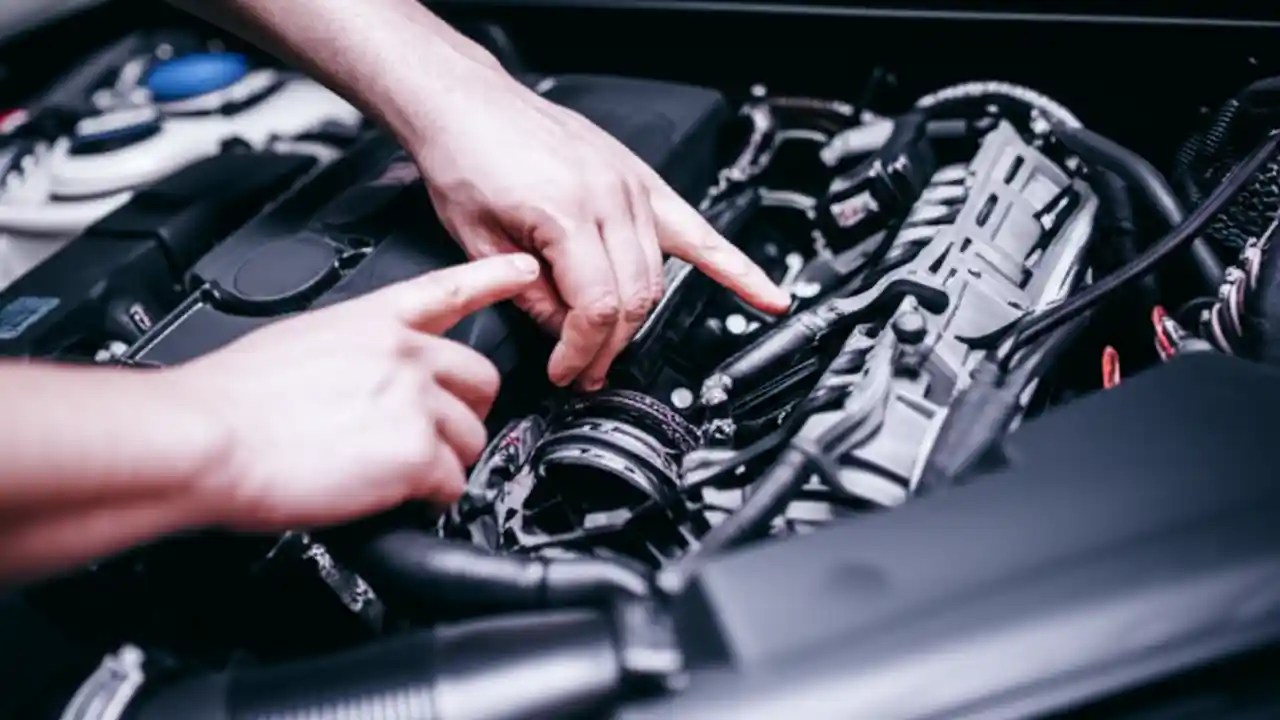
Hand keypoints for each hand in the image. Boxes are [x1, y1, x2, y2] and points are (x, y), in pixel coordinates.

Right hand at [168, 253, 541, 531]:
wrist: (206, 438)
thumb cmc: (232, 401)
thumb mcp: (298, 345)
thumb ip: (350, 356)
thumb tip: (360, 380)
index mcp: (373, 320)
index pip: (450, 289)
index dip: (494, 278)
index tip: (525, 270)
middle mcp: (404, 353)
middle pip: (480, 382)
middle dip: (463, 415)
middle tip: (428, 439)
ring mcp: (415, 401)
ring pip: (471, 440)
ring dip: (443, 463)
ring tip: (394, 474)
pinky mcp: (416, 453)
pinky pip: (452, 484)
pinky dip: (429, 499)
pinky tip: (393, 496)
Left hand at [412, 65, 791, 390]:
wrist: (470, 101)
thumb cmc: (465, 156)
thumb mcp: (478, 241)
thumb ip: (531, 294)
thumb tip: (566, 333)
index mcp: (567, 211)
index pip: (598, 307)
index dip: (581, 350)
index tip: (564, 369)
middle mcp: (611, 197)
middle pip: (635, 299)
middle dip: (608, 346)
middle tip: (582, 370)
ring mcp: (633, 187)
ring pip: (658, 278)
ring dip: (638, 322)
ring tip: (609, 348)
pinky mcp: (643, 181)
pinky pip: (700, 232)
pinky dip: (736, 268)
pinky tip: (767, 296)